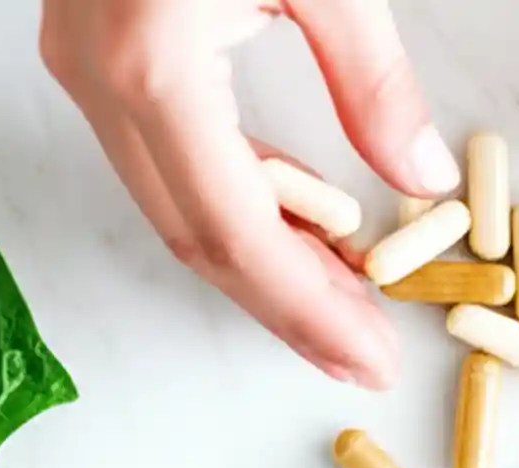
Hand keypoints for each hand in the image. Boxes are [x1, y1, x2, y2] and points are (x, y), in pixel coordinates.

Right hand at [41, 0, 460, 388]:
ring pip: (183, 208)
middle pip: (203, 239)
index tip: (367, 359)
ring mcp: (91, 71)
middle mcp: (104, 83)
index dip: (306, 311)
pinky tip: (307, 225)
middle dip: (288, 307)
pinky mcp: (105, 57)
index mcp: (153, 66)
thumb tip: (426, 181)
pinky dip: (245, 202)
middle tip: (363, 355)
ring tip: (349, 305)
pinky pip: (176, 161)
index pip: (237, 235)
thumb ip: (373, 81)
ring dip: (269, 263)